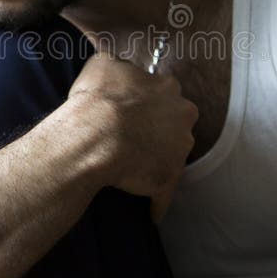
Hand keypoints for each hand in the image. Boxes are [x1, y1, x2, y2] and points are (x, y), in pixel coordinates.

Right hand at [68, 52, 197, 221]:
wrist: (94, 134)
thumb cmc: (97, 98)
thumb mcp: (103, 63)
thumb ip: (117, 65)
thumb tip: (116, 66)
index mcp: (169, 88)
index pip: (165, 93)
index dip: (148, 101)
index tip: (132, 109)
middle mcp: (182, 117)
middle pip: (176, 124)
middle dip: (160, 130)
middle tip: (133, 136)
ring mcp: (178, 149)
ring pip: (172, 156)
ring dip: (158, 161)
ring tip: (134, 169)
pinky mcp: (168, 177)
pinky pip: (164, 193)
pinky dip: (157, 202)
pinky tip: (150, 214)